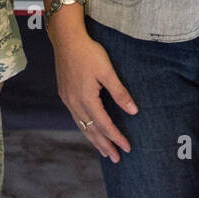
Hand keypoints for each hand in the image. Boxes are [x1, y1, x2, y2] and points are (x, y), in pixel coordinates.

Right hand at [52, 29, 137, 162]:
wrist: (66, 39)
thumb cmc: (88, 52)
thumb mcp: (107, 71)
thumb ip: (120, 92)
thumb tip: (133, 111)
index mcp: (86, 99)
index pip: (104, 125)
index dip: (116, 138)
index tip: (127, 148)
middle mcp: (74, 103)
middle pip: (91, 130)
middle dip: (105, 145)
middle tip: (116, 159)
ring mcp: (68, 99)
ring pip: (82, 126)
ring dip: (94, 140)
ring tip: (104, 151)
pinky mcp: (65, 94)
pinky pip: (76, 118)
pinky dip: (85, 128)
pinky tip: (89, 129)